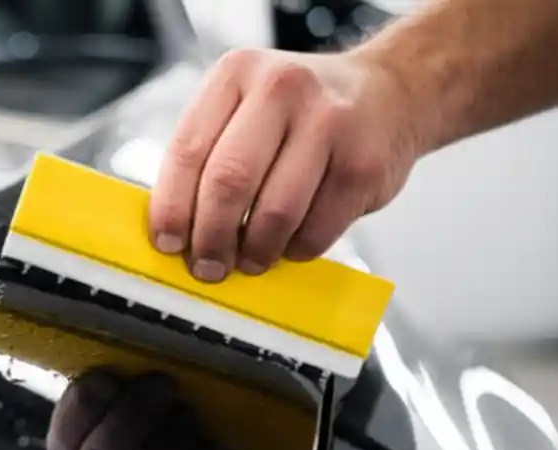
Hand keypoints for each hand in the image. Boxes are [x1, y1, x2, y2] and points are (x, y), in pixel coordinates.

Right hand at [46, 371, 294, 449]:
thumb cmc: (194, 409)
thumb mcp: (158, 385)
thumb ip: (130, 374)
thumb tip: (123, 352)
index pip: (63, 444)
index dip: (78, 411)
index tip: (106, 377)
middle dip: (128, 421)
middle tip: (161, 385)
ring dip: (170, 441)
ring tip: (191, 414)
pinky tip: (214, 447)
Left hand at [150, 48, 422, 280]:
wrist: (389, 90)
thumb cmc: (303, 111)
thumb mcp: (246, 107)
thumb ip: (210, 155)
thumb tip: (176, 228)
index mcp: (236, 74)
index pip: (188, 151)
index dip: (172, 208)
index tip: (168, 243)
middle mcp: (281, 89)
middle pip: (228, 182)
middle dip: (211, 238)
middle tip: (207, 267)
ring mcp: (328, 122)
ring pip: (275, 212)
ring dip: (256, 252)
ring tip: (250, 261)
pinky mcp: (363, 163)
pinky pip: (318, 228)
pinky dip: (297, 250)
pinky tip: (290, 245)